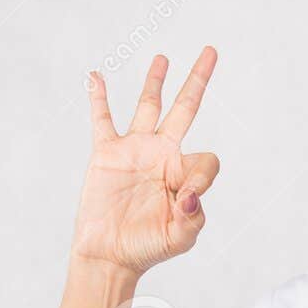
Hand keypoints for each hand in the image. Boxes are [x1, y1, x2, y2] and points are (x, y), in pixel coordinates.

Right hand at [71, 48, 221, 277]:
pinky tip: (96, 76)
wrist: (109, 256)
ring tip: (163, 58)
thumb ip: (193, 215)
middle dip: (198, 80)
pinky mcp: (107, 153)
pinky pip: (103, 119)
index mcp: (184, 173)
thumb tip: (189, 194)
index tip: (185, 198)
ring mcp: (134, 151)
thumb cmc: (148, 248)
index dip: (202, 175)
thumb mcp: (181, 237)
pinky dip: (99, 98)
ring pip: (148, 106)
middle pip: (185, 108)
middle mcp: (162, 155)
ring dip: (155, 81)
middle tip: (211, 51)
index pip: (207, 159)